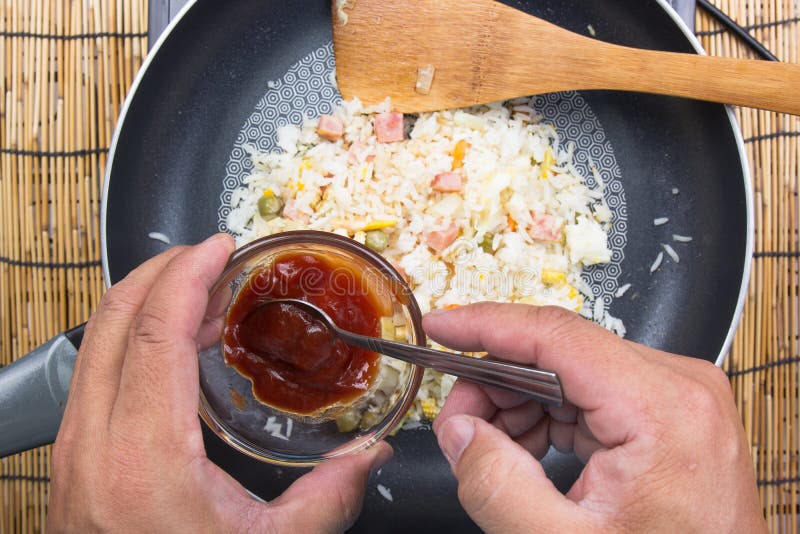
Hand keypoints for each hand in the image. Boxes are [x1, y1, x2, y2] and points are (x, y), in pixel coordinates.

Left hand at [48, 234, 390, 532]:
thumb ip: (326, 499)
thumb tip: (367, 456)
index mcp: (144, 457)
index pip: (154, 331)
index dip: (187, 275)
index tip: (218, 248)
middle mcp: (94, 441)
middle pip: (113, 316)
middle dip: (163, 268)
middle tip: (210, 256)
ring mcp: (75, 444)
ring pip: (96, 337)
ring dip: (148, 300)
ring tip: (203, 295)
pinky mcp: (73, 452)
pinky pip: (95, 367)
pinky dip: (133, 335)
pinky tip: (176, 346)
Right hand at [424, 303, 764, 532]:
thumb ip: (497, 488)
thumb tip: (458, 432)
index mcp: (661, 407)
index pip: (555, 336)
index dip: (485, 325)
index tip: (440, 328)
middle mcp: (677, 386)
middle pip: (558, 353)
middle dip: (495, 383)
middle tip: (457, 424)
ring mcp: (675, 394)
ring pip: (569, 371)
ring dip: (518, 401)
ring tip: (491, 448)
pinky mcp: (668, 410)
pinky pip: (590, 393)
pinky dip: (547, 415)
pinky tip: (525, 449)